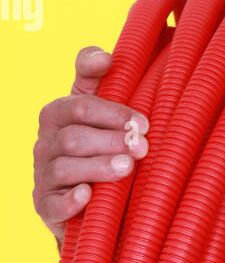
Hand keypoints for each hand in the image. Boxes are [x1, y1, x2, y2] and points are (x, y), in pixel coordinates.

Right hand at [33, 46, 149, 245]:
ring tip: (128, 168)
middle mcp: (45, 143)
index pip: (80, 105)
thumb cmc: (99, 145)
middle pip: (75, 137)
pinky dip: (71, 201)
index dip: (113, 112)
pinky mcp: (45, 206)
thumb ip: (97, 79)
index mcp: (57, 114)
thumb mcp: (98, 110)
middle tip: (143, 147)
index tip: (143, 122)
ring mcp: (43, 175)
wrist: (91, 197)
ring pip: (65, 167)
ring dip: (99, 166)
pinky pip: (53, 204)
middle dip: (112, 140)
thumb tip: (105, 55)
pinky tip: (89, 195)